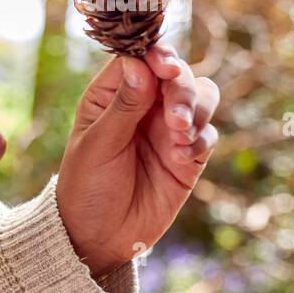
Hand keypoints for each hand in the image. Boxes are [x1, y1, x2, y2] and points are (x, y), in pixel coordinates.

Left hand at [58, 44, 219, 277]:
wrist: (98, 236)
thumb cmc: (85, 187)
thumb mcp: (97, 145)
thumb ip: (123, 107)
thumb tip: (140, 64)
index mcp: (110, 96)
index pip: (139, 59)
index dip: (157, 56)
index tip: (164, 66)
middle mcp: (142, 106)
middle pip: (177, 74)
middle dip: (181, 89)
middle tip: (174, 117)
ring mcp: (167, 129)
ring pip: (200, 97)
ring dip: (196, 110)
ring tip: (177, 136)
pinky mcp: (188, 155)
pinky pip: (208, 133)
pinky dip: (200, 139)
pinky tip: (181, 156)